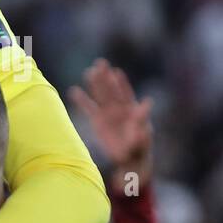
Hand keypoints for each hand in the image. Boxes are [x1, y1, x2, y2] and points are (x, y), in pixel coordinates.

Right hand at [69, 58, 152, 191]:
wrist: (128, 160)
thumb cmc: (139, 147)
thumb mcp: (143, 134)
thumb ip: (142, 118)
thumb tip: (148, 101)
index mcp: (132, 110)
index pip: (125, 93)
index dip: (121, 83)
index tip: (116, 72)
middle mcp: (119, 108)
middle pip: (110, 90)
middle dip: (105, 77)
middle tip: (100, 63)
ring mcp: (108, 113)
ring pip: (99, 96)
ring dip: (94, 84)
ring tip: (89, 72)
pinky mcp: (98, 121)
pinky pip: (88, 108)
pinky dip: (81, 100)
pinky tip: (74, 91)